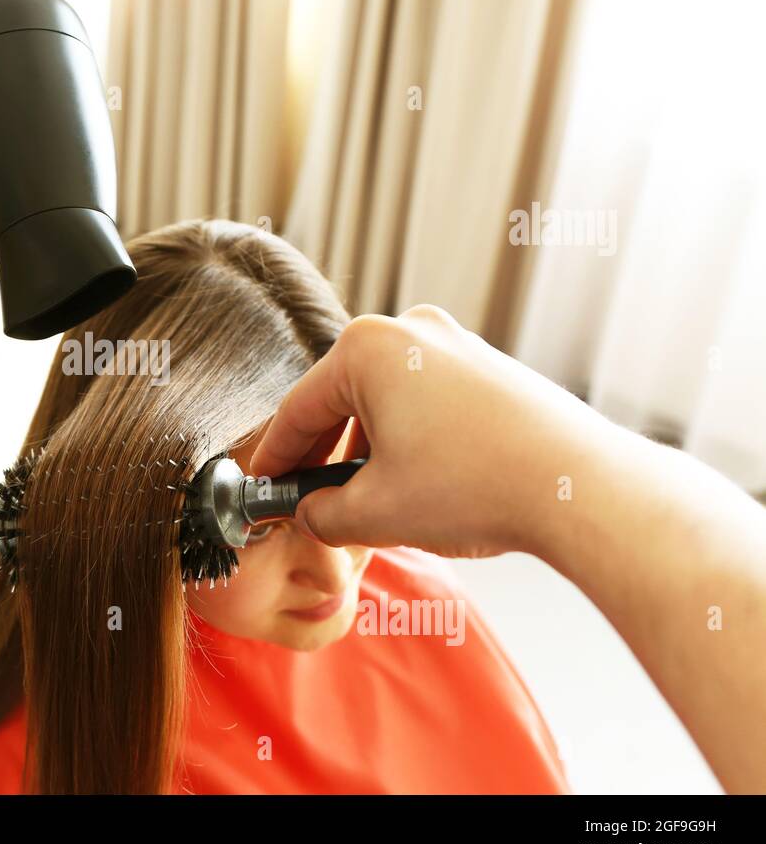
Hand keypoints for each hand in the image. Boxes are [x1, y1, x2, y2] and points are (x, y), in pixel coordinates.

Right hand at [251, 305, 617, 558]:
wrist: (581, 489)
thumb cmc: (475, 488)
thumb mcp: (373, 513)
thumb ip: (320, 513)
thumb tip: (310, 514)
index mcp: (367, 349)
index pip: (298, 411)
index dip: (275, 459)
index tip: (263, 490)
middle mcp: (410, 329)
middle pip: (341, 401)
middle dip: (323, 456)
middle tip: (307, 502)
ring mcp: (456, 344)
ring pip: (385, 403)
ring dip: (367, 452)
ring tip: (367, 506)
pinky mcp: (490, 367)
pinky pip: (426, 402)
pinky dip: (408, 441)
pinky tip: (415, 487)